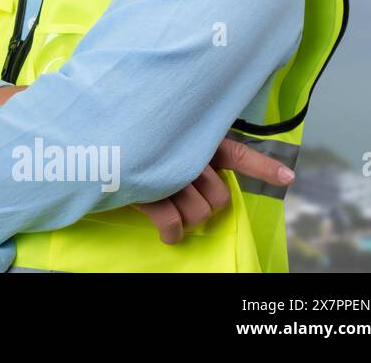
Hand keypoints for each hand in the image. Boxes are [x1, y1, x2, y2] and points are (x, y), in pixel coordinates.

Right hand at [131, 137, 295, 243]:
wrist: (83, 148)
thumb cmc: (126, 143)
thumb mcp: (159, 138)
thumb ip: (183, 148)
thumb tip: (205, 178)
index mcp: (192, 138)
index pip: (235, 152)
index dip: (262, 166)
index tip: (287, 177)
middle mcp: (186, 154)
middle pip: (219, 197)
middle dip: (205, 204)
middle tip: (182, 198)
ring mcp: (169, 175)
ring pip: (199, 213)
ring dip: (185, 217)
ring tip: (165, 206)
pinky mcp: (151, 196)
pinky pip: (174, 225)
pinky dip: (172, 233)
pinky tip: (165, 232)